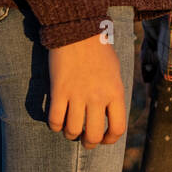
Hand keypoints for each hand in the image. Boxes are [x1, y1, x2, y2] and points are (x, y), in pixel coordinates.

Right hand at [47, 33, 125, 149]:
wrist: (77, 29)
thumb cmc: (98, 48)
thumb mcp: (114, 71)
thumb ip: (113, 93)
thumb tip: (110, 113)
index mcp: (115, 92)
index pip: (117, 128)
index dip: (110, 139)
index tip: (104, 139)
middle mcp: (97, 97)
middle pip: (93, 135)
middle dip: (88, 142)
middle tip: (84, 140)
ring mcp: (77, 94)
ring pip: (72, 130)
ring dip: (70, 134)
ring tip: (69, 130)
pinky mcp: (59, 90)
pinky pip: (55, 119)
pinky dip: (54, 125)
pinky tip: (56, 121)